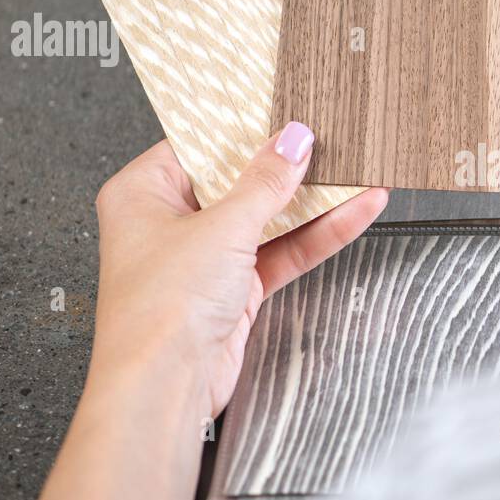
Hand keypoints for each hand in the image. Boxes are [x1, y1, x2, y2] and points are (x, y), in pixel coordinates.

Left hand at [89, 122, 388, 421]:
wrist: (164, 387)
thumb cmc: (158, 312)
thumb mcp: (221, 228)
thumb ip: (264, 182)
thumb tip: (292, 141)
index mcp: (143, 193)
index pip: (199, 145)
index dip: (244, 128)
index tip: (285, 111)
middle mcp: (170, 223)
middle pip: (239, 181)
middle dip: (287, 166)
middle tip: (330, 138)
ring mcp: (205, 258)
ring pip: (268, 219)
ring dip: (313, 202)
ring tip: (357, 173)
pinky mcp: (235, 290)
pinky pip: (282, 252)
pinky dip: (317, 236)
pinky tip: (353, 214)